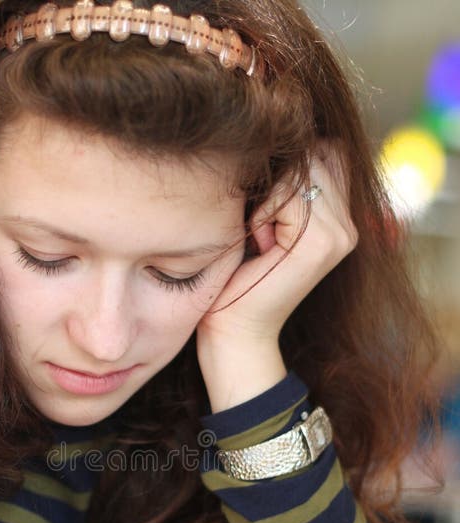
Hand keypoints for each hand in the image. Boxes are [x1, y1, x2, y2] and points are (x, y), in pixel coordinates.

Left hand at [196, 143, 357, 410]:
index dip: (287, 166)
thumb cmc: (235, 279)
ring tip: (259, 239)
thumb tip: (278, 131)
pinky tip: (260, 246)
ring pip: (300, 174)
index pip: (325, 150)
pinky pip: (287, 197)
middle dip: (275, 182)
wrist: (233, 333)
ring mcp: (340, 234)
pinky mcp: (322, 244)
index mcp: (339, 218)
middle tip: (259, 229)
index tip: (263, 209)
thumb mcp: (261, 222)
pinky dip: (262, 215)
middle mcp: (348, 225)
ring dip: (267, 200)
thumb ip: (283, 185)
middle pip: (313, 155)